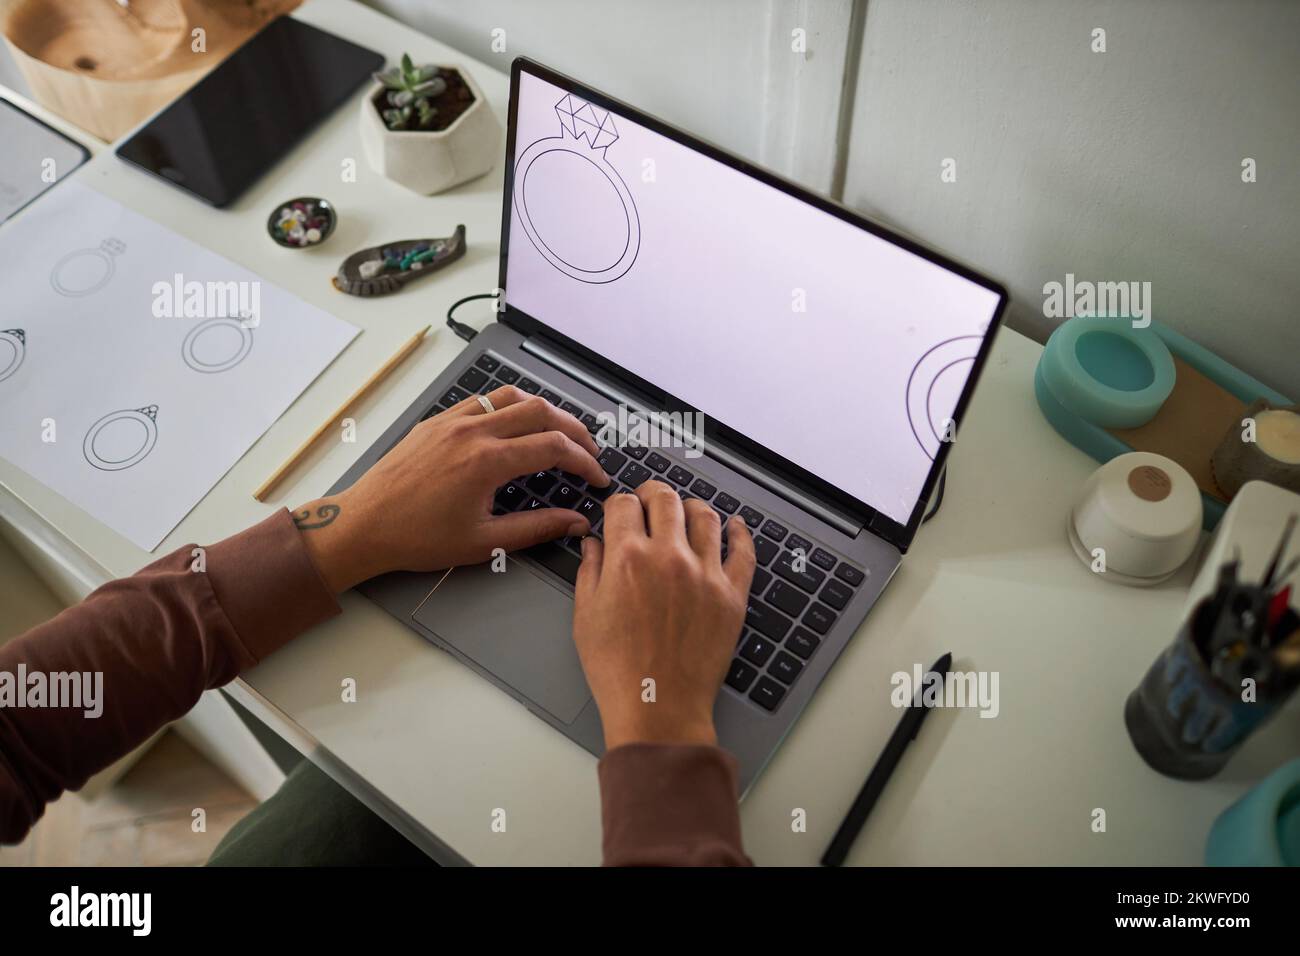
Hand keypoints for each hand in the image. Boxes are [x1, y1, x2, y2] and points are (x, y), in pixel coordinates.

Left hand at [296, 385, 610, 592]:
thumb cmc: (416, 538)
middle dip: (574, 429)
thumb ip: (536, 528)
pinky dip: (509, 407)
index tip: (596, 476)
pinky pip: (483, 401)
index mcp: (487, 461)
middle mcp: (472, 432)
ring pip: (513, 397)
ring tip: (560, 431)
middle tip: (589, 451)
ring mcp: (452, 422)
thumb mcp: (483, 542)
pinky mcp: (436, 422)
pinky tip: (516, 425)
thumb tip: (575, 522)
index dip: (584, 461)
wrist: (363, 525)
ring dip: (544, 410)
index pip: (554, 448)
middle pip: (541, 412)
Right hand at [573, 479, 754, 749]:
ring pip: (705, 516)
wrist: (657, 707)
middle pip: (666, 498)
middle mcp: (669, 557)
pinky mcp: (732, 595)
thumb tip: (594, 543)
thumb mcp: (586, 616)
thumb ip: (590, 570)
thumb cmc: (618, 670)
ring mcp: (705, 574)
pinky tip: (735, 525)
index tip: (619, 512)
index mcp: (628, 558)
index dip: (618, 504)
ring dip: (691, 507)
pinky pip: (743, 551)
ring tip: (685, 512)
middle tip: (649, 501)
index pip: (624, 504)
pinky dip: (740, 532)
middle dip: (652, 494)